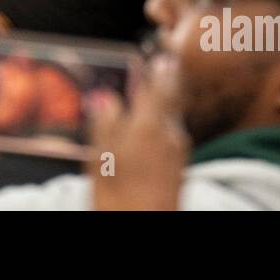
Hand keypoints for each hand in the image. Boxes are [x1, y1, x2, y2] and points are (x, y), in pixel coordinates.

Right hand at [88, 53, 188, 210]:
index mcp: (149, 127)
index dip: (157, 68)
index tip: (157, 51)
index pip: (157, 86)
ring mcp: (178, 151)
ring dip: (167, 97)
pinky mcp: (179, 166)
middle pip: (171, 97)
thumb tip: (106, 98)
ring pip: (173, 113)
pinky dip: (166, 116)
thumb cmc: (119, 200)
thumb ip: (105, 124)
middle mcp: (170, 135)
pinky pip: (173, 129)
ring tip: (160, 82)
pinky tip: (156, 119)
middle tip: (166, 58)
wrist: (148, 228)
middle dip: (168, 77)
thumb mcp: (100, 160)